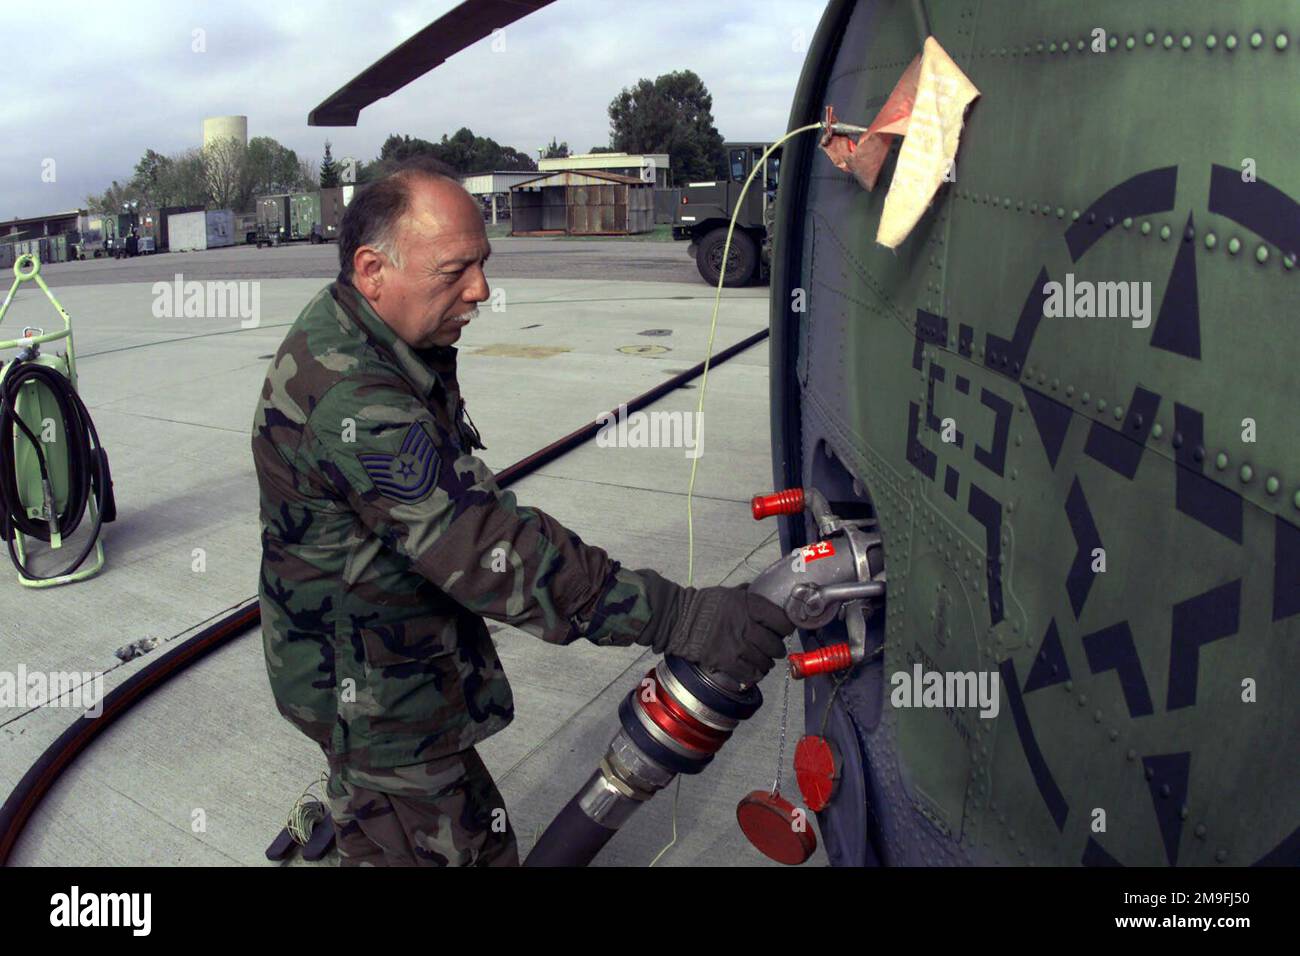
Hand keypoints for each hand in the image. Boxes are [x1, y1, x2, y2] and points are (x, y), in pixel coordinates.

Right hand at [634, 570, 790, 683]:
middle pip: (775, 645)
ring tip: (761, 661)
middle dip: (776, 649)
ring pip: (765, 661)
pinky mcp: (726, 662)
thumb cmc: (703, 605)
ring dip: (765, 663)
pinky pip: (750, 674)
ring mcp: (737, 646)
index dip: (786, 627)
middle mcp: (747, 626)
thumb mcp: (728, 592)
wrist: (678, 619)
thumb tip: (761, 592)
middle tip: (772, 649)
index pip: (782, 621)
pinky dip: (754, 675)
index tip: (783, 630)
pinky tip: (753, 672)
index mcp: (749, 606)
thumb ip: (747, 595)